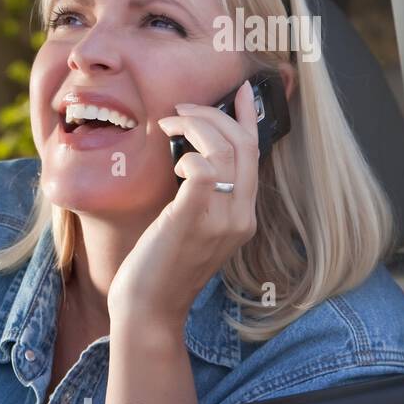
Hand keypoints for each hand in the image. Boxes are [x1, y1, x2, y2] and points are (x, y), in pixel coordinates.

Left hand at [108, 80, 259, 328]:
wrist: (149, 309)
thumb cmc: (159, 268)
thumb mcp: (188, 227)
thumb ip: (199, 198)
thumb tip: (191, 162)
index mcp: (243, 217)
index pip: (255, 156)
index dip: (248, 119)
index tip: (239, 93)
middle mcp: (240, 217)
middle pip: (242, 146)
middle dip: (212, 116)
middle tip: (180, 111)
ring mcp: (220, 221)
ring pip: (225, 151)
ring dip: (194, 128)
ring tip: (166, 127)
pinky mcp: (192, 221)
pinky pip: (204, 172)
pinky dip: (190, 156)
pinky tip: (173, 163)